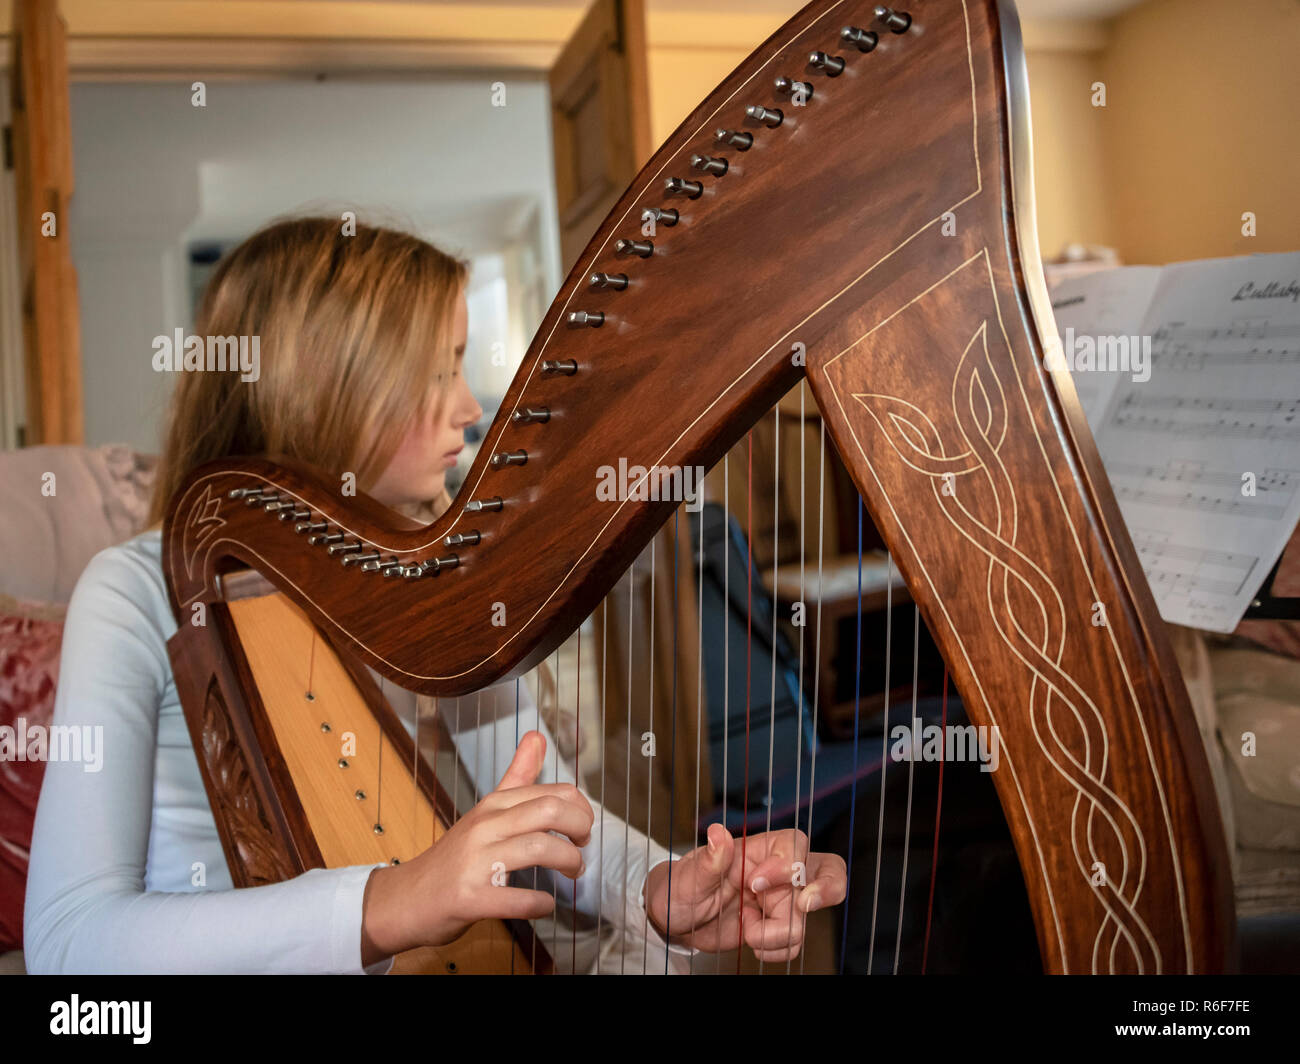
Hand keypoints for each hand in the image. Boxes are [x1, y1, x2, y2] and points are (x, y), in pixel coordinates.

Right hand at [361, 730, 592, 964]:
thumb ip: (516, 777)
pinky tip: (545, 904)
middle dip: (580, 828)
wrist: (406, 898)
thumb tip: (538, 736)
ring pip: (537, 849)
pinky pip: (517, 900)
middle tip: (582, 847)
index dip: (580, 809)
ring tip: (572, 872)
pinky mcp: (469, 898)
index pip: (552, 792)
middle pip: (549, 812)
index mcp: (493, 805)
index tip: (583, 827)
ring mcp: (475, 862)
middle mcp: (484, 827)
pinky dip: (540, 903)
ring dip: (568, 862)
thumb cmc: (454, 857)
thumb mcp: (485, 811)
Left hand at [643, 825, 845, 962]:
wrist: (676, 920)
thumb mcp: (689, 876)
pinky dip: (775, 949)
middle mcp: (776, 873)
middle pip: (827, 869)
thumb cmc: (681, 888)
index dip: (785, 865)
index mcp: (757, 851)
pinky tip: (751, 943)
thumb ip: (709, 859)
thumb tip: (717, 833)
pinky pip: (794, 942)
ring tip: (746, 931)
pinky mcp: (777, 928)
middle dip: (828, 887)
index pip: (793, 845)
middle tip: (805, 905)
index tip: (753, 884)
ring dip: (776, 933)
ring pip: (805, 918)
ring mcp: (780, 901)